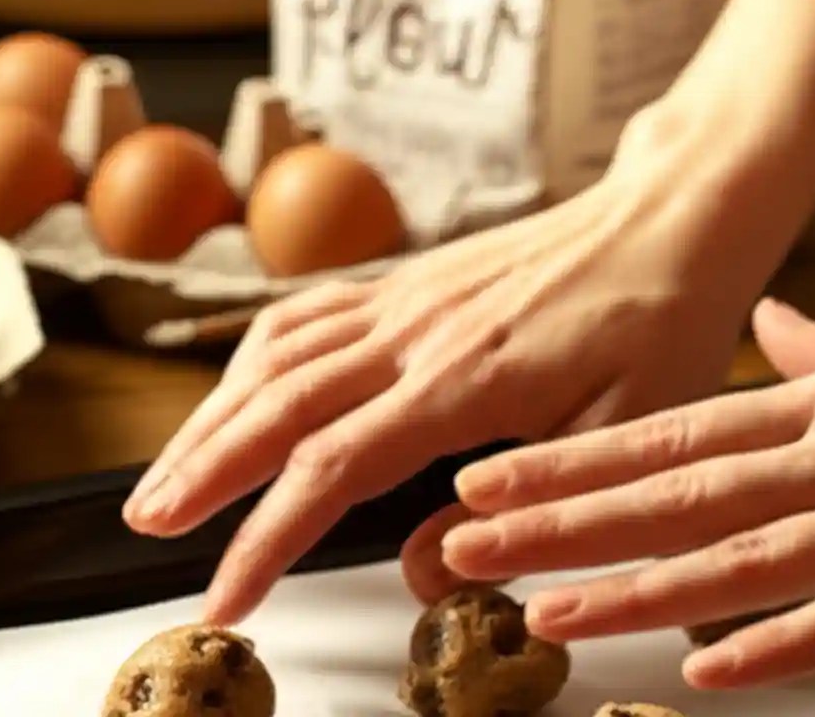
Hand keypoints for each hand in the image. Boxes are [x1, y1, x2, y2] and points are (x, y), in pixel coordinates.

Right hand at [122, 132, 790, 624]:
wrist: (668, 217)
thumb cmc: (659, 320)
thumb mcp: (617, 437)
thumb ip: (522, 512)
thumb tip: (432, 577)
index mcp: (461, 382)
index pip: (332, 468)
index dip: (267, 539)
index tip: (228, 598)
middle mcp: (410, 337)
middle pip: (274, 408)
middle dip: (200, 474)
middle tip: (146, 527)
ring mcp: (398, 304)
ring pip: (271, 360)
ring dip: (207, 419)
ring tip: (165, 475)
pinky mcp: (400, 285)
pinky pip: (301, 316)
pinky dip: (250, 361)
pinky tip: (232, 393)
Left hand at [445, 299, 814, 688]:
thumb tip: (774, 318)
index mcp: (812, 408)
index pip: (662, 436)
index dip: (568, 462)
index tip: (484, 483)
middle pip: (675, 496)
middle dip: (564, 525)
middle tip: (466, 548)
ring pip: (743, 558)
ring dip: (639, 591)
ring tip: (545, 615)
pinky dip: (784, 643)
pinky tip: (707, 671)